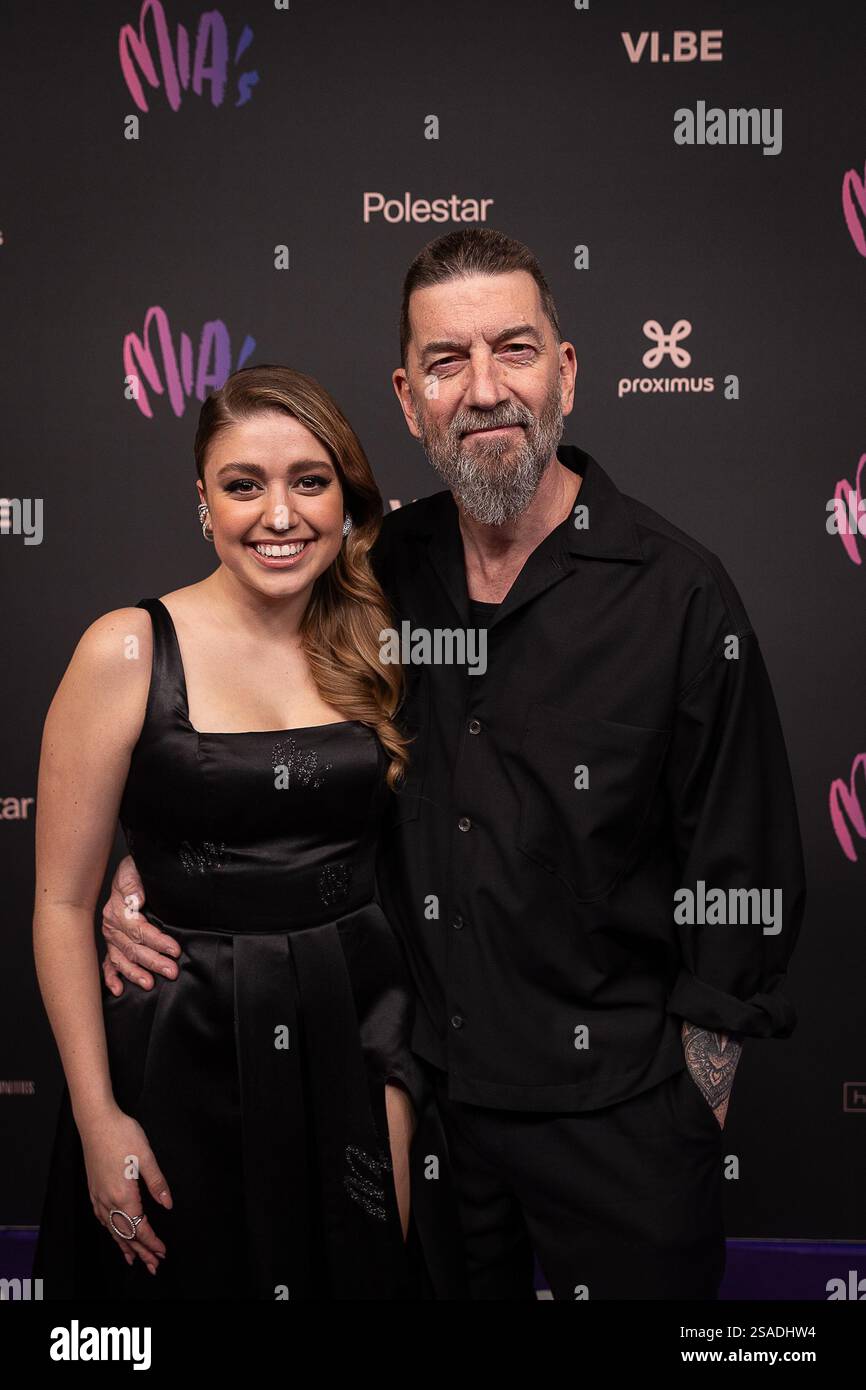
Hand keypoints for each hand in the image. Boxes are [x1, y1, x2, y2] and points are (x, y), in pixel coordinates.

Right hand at [79, 1105, 171, 1274]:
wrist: (96, 1121)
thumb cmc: (122, 1134)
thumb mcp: (146, 1156)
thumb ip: (157, 1183)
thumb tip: (168, 1204)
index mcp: (123, 1195)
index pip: (139, 1228)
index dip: (152, 1242)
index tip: (162, 1252)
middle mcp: (108, 1200)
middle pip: (125, 1234)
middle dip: (141, 1251)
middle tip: (153, 1265)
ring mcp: (98, 1196)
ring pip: (112, 1229)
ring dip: (125, 1246)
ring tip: (135, 1259)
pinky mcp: (93, 1190)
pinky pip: (102, 1219)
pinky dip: (111, 1232)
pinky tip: (115, 1233)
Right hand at [101, 855, 180, 993]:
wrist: (129, 870)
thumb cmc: (135, 871)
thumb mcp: (133, 870)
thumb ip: (133, 884)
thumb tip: (135, 900)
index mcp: (118, 909)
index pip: (138, 929)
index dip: (157, 941)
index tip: (174, 949)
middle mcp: (112, 926)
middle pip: (132, 948)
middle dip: (152, 961)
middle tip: (171, 971)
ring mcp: (111, 937)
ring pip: (122, 959)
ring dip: (135, 973)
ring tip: (150, 984)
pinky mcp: (113, 944)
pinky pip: (109, 963)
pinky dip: (111, 977)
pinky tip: (118, 990)